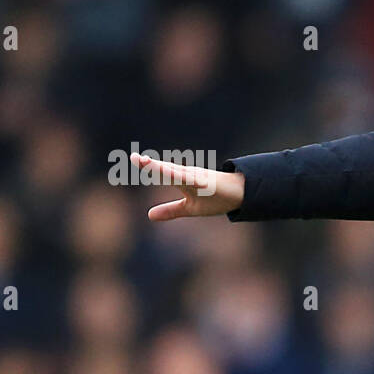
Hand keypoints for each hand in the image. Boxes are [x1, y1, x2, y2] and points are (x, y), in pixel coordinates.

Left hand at [130, 152, 244, 220]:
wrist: (240, 195)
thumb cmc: (216, 198)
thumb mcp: (189, 208)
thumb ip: (170, 210)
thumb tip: (149, 215)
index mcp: (181, 180)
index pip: (161, 172)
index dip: (147, 167)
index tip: (132, 158)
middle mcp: (188, 176)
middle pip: (166, 170)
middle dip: (151, 165)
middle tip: (134, 158)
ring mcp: (199, 178)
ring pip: (179, 173)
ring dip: (164, 169)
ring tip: (148, 163)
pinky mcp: (209, 184)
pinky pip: (196, 180)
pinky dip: (187, 178)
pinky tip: (177, 175)